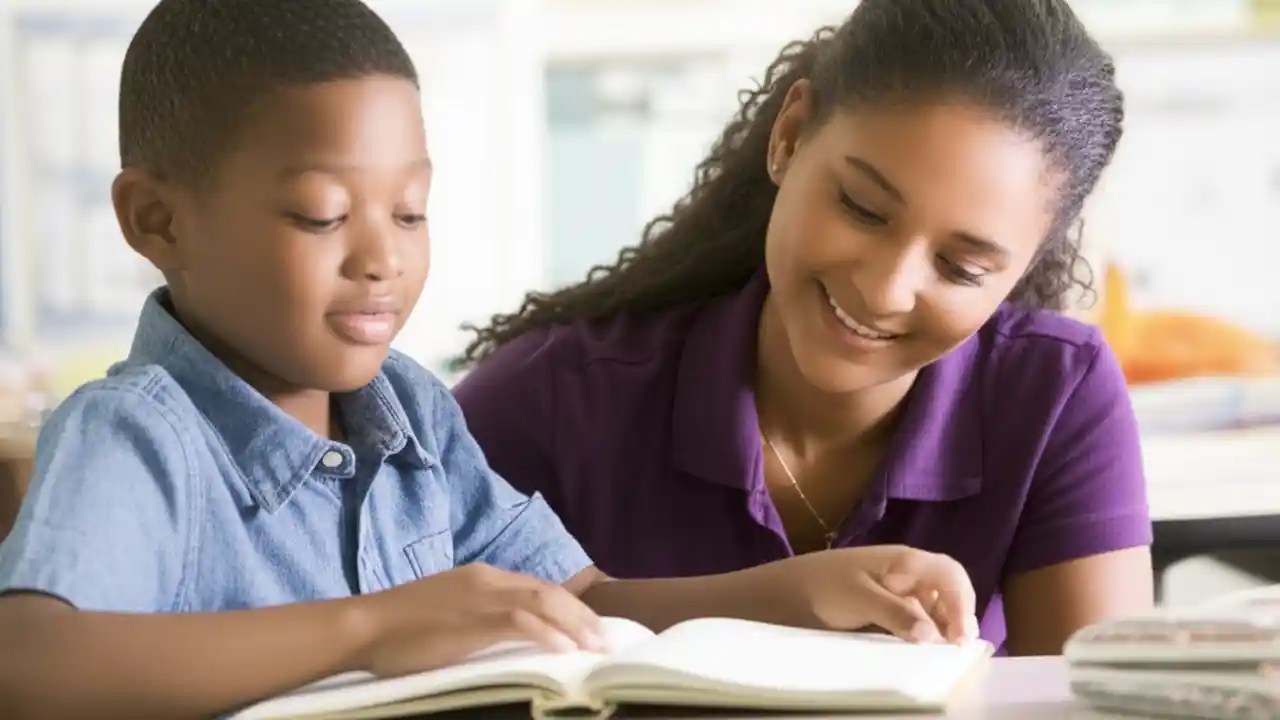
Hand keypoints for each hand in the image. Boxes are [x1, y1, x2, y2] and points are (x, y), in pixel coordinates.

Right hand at [352, 563, 606, 676]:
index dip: (572, 609)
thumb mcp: (450, 616)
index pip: (539, 588)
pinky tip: (566, 650)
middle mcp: (487, 580)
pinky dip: (548, 634)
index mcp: (483, 577)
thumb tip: (515, 638)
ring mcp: (480, 596)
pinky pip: (521, 622)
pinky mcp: (472, 619)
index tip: (594, 630)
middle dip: (584, 617)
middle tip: (609, 642)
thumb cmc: (401, 630)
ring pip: (543, 602)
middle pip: (550, 592)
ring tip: (598, 648)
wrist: (364, 628)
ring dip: (576, 625)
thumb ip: (482, 619)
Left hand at [750, 545, 978, 643]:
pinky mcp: (881, 615)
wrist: (775, 597)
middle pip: (946, 595)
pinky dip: (920, 640)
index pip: (950, 574)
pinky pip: (911, 626)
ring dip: (939, 633)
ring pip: (931, 613)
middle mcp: (904, 576)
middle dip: (956, 621)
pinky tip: (918, 656)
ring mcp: (893, 596)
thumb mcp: (858, 598)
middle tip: (953, 655)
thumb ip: (896, 613)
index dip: (962, 603)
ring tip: (939, 659)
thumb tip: (933, 636)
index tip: (960, 639)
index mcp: (903, 561)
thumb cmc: (818, 587)